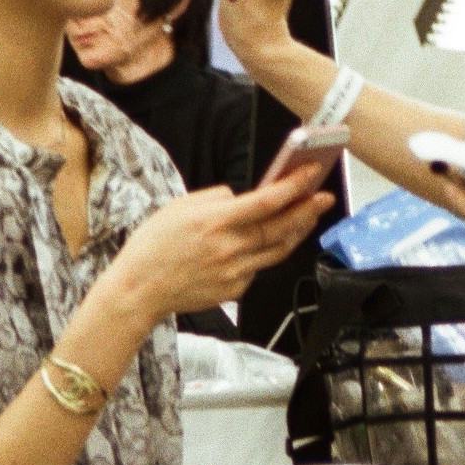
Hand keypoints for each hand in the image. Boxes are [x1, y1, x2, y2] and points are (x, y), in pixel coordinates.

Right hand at [111, 162, 330, 321]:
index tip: (311, 174)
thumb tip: (239, 196)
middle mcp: (230, 247)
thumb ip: (215, 198)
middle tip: (324, 197)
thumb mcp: (179, 206)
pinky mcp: (235, 290)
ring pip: (278, 250)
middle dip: (308, 209)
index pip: (267, 201)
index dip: (294, 186)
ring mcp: (235, 272)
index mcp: (215, 221)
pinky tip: (265, 244)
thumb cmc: (153, 246)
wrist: (140, 289)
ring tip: (307, 217)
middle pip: (282, 227)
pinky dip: (265, 254)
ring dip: (296, 232)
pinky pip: (258, 268)